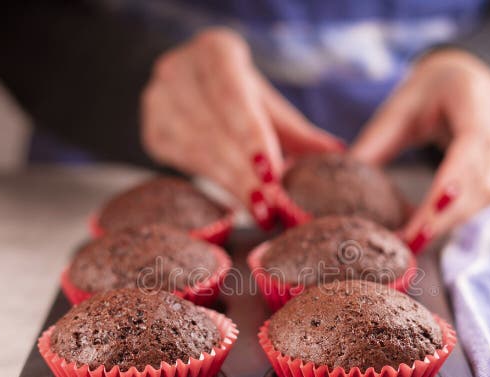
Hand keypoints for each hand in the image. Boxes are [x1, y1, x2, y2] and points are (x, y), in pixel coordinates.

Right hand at [140, 28, 342, 227]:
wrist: (192, 86)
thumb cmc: (240, 96)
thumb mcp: (269, 106)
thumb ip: (298, 132)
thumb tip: (338, 155)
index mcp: (214, 51)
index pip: (232, 95)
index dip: (250, 135)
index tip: (272, 172)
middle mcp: (178, 69)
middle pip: (215, 129)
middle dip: (244, 173)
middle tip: (272, 207)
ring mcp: (158, 100)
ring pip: (196, 151)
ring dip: (231, 185)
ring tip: (262, 211)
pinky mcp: (151, 131)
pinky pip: (183, 164)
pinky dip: (213, 184)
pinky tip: (237, 203)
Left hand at [351, 49, 489, 250]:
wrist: (461, 77)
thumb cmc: (425, 93)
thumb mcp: (396, 110)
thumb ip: (374, 145)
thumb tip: (344, 184)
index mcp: (473, 96)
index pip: (471, 145)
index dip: (449, 186)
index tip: (423, 222)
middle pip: (483, 180)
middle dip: (446, 216)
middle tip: (412, 242)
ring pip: (489, 193)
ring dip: (452, 220)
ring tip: (417, 240)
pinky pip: (486, 195)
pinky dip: (458, 214)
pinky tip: (432, 227)